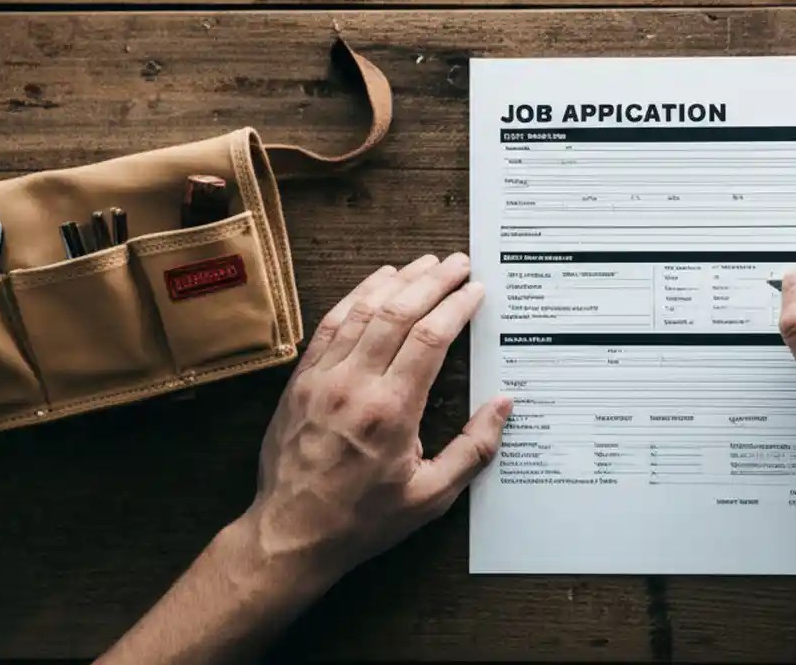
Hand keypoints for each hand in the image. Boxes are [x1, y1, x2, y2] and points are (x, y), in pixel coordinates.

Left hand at [245, 253, 511, 581]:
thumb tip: (504, 407)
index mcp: (391, 411)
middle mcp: (354, 385)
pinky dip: (355, 296)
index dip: (457, 307)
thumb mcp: (430, 497)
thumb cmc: (362, 520)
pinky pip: (330, 324)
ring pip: (362, 310)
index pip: (430, 338)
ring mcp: (322, 378)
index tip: (476, 290)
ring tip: (424, 263)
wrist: (291, 534)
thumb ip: (473, 450)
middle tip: (459, 262)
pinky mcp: (301, 381)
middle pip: (398, 312)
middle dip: (433, 281)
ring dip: (396, 281)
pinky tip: (375, 283)